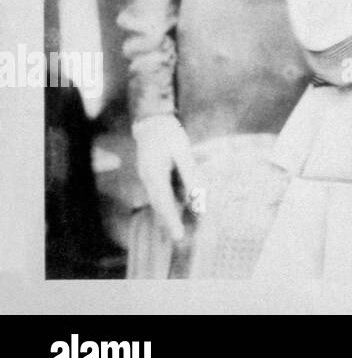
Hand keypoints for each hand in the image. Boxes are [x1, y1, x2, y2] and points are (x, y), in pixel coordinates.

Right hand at [131, 114, 200, 242]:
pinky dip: (169, 200)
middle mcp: (148, 178)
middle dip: (169, 221)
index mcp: (154, 174)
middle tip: (180, 237)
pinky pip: (160, 191)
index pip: (163, 202)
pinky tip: (179, 206)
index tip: (178, 234)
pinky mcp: (151, 174)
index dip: (171, 219)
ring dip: (169, 212)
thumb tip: (198, 193)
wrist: (152, 120)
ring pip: (159, 199)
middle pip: (159, 204)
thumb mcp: (183, 151)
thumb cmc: (170, 134)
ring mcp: (147, 176)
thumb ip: (189, 172)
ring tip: (180, 226)